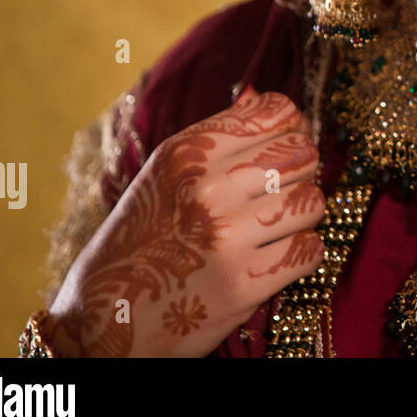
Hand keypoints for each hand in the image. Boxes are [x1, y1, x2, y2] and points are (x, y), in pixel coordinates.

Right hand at [44, 87, 326, 355]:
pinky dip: (301, 254)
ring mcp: (227, 237)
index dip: (291, 128)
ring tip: (271, 227)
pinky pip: (311, 250)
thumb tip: (263, 98)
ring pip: (313, 202)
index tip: (280, 147)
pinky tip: (274, 256)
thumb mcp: (165, 173)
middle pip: (304, 154)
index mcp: (189, 152)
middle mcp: (208, 188)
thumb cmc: (141, 237)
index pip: (280, 112)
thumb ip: (217, 135)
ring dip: (301, 216)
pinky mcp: (244, 284)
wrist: (103, 318)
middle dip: (299, 172)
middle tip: (277, 192)